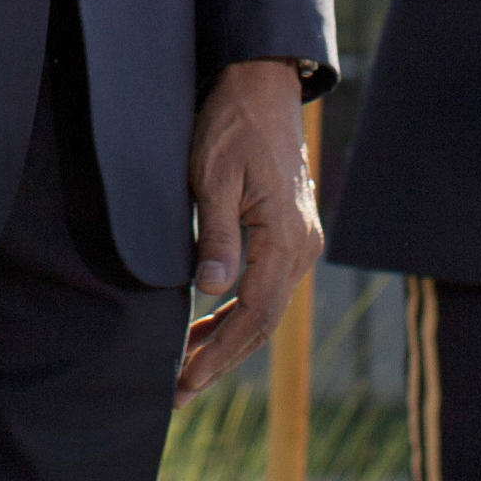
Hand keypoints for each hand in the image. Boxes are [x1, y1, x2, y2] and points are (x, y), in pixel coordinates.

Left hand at [176, 59, 321, 403]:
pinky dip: (238, 314)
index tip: (186, 377)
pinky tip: (209, 326)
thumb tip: (211, 290)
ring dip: (227, 340)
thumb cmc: (232, 126)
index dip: (218, 350)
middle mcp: (301, 248)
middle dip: (220, 359)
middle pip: (262, 323)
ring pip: (265, 309)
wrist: (262, 88)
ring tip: (187, 368)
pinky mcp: (291, 235)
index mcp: (285, 238)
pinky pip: (267, 288)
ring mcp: (300, 243)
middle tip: (179, 392)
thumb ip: (215, 235)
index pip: (253, 314)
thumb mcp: (213, 176)